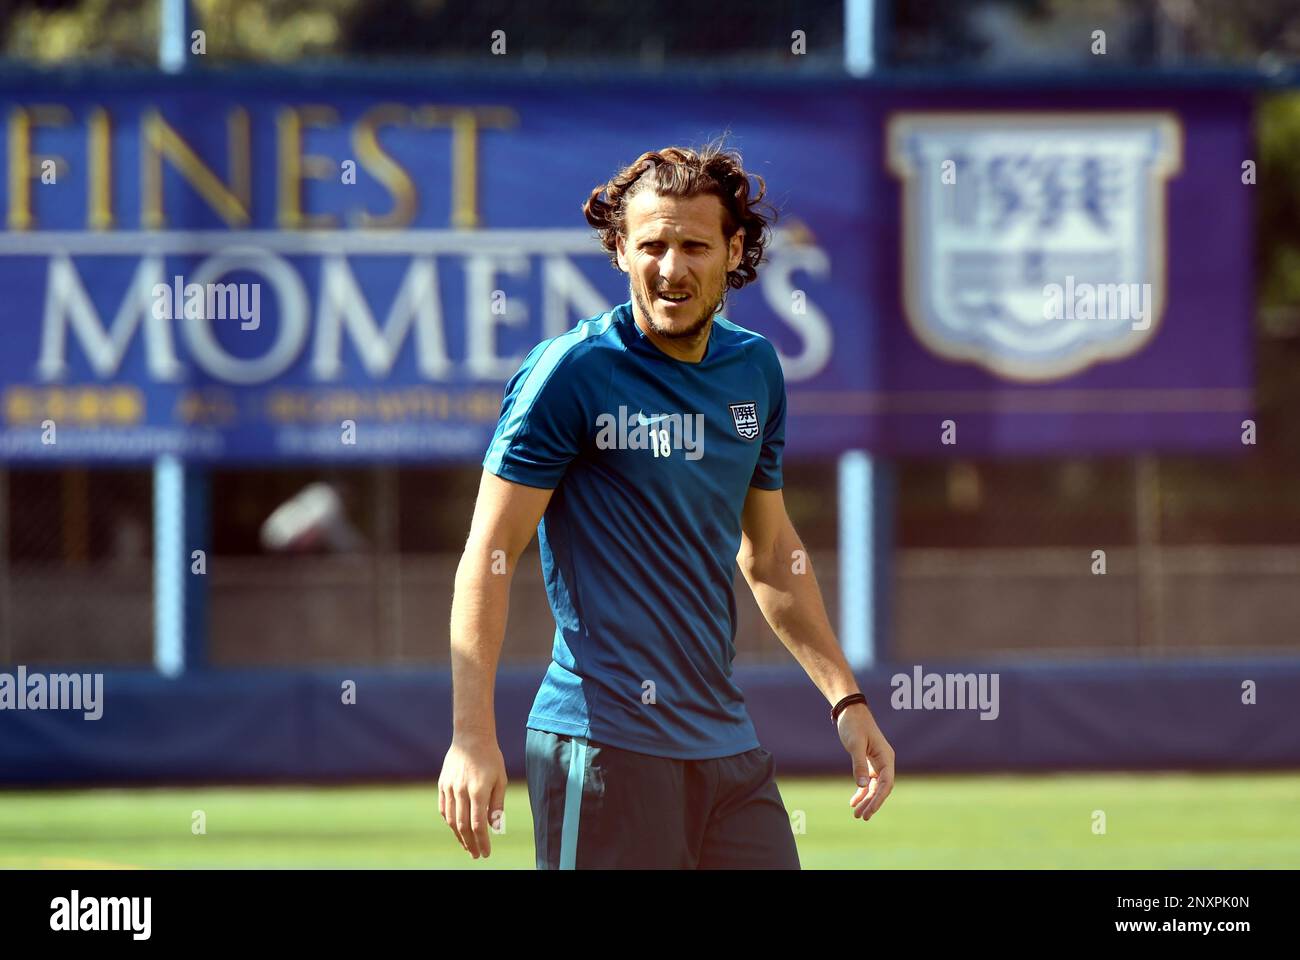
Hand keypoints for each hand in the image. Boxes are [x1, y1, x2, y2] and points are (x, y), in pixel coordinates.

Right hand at [438, 732, 506, 857]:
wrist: (471, 737)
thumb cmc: (491, 759)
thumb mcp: (501, 780)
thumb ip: (497, 805)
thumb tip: (495, 828)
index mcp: (478, 790)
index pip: (478, 825)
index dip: (481, 842)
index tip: (486, 853)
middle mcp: (461, 791)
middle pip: (463, 826)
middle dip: (470, 844)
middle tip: (476, 855)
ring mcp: (449, 788)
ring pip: (451, 820)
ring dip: (459, 836)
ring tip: (467, 846)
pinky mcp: (442, 785)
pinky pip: (444, 809)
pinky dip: (450, 822)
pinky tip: (457, 829)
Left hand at [836, 703, 894, 821]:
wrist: (850, 711)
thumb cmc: (854, 724)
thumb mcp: (855, 744)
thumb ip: (859, 764)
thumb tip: (862, 786)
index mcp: (886, 757)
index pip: (886, 783)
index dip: (878, 799)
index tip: (869, 811)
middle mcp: (885, 761)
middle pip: (881, 788)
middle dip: (872, 803)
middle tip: (861, 817)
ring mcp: (878, 762)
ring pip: (874, 786)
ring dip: (866, 799)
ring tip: (856, 814)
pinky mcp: (869, 762)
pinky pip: (868, 780)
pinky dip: (861, 791)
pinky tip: (854, 801)